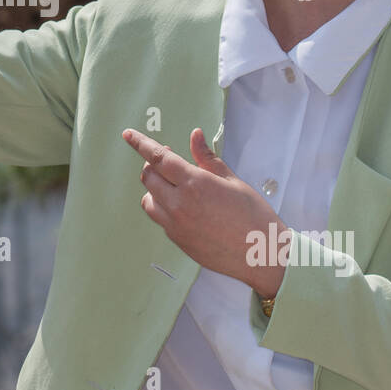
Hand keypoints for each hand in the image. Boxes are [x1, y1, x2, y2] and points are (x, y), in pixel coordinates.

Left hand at [122, 126, 287, 296]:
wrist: (262, 255)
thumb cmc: (253, 215)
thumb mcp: (232, 180)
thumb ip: (207, 158)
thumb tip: (195, 135)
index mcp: (194, 184)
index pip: (158, 158)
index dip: (140, 143)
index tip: (128, 135)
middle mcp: (179, 204)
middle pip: (148, 177)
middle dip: (152, 164)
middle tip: (168, 159)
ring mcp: (176, 225)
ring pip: (148, 200)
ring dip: (154, 188)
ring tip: (172, 184)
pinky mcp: (178, 241)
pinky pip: (160, 219)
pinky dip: (163, 207)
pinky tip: (182, 206)